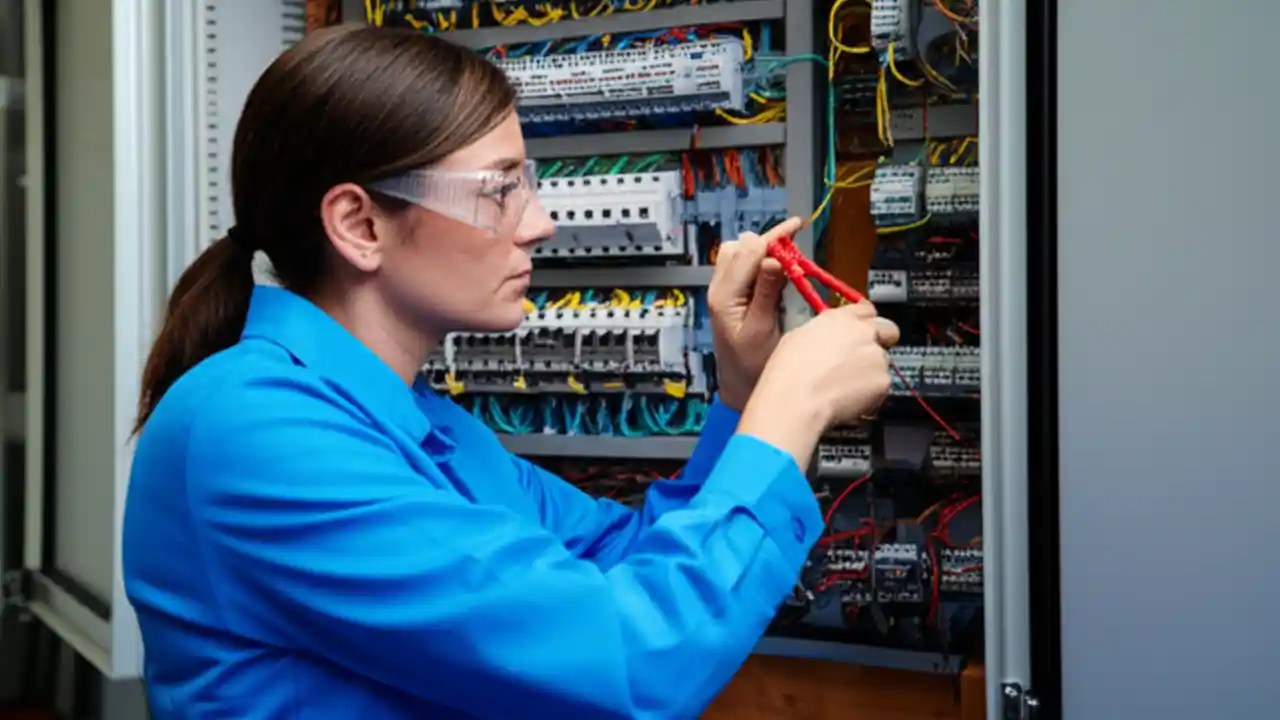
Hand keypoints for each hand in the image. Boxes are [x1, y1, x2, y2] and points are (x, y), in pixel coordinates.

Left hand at [707, 217, 803, 411]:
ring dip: (765, 250)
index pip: (747, 252)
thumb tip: (773, 260)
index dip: (772, 238)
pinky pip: (746, 268)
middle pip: (740, 247)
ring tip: (789, 253)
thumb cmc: (750, 367)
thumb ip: (767, 294)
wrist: (739, 387)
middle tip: (796, 241)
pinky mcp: (734, 297)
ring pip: (741, 254)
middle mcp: (721, 289)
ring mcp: (725, 292)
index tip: (796, 228)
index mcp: (724, 296)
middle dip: (768, 241)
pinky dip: (763, 262)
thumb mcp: (762, 330)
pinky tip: (780, 267)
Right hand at [737, 302, 898, 468]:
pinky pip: (882, 386)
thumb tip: (828, 339)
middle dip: (881, 341)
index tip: (862, 329)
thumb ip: (824, 332)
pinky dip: (871, 393)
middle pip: (888, 330)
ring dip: (870, 371)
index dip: (865, 321)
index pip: (867, 309)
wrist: (796, 400)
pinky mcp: (883, 382)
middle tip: (863, 357)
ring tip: (844, 385)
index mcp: (841, 318)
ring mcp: (877, 357)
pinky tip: (849, 398)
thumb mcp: (799, 336)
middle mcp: (863, 332)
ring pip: (883, 361)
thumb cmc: (789, 373)